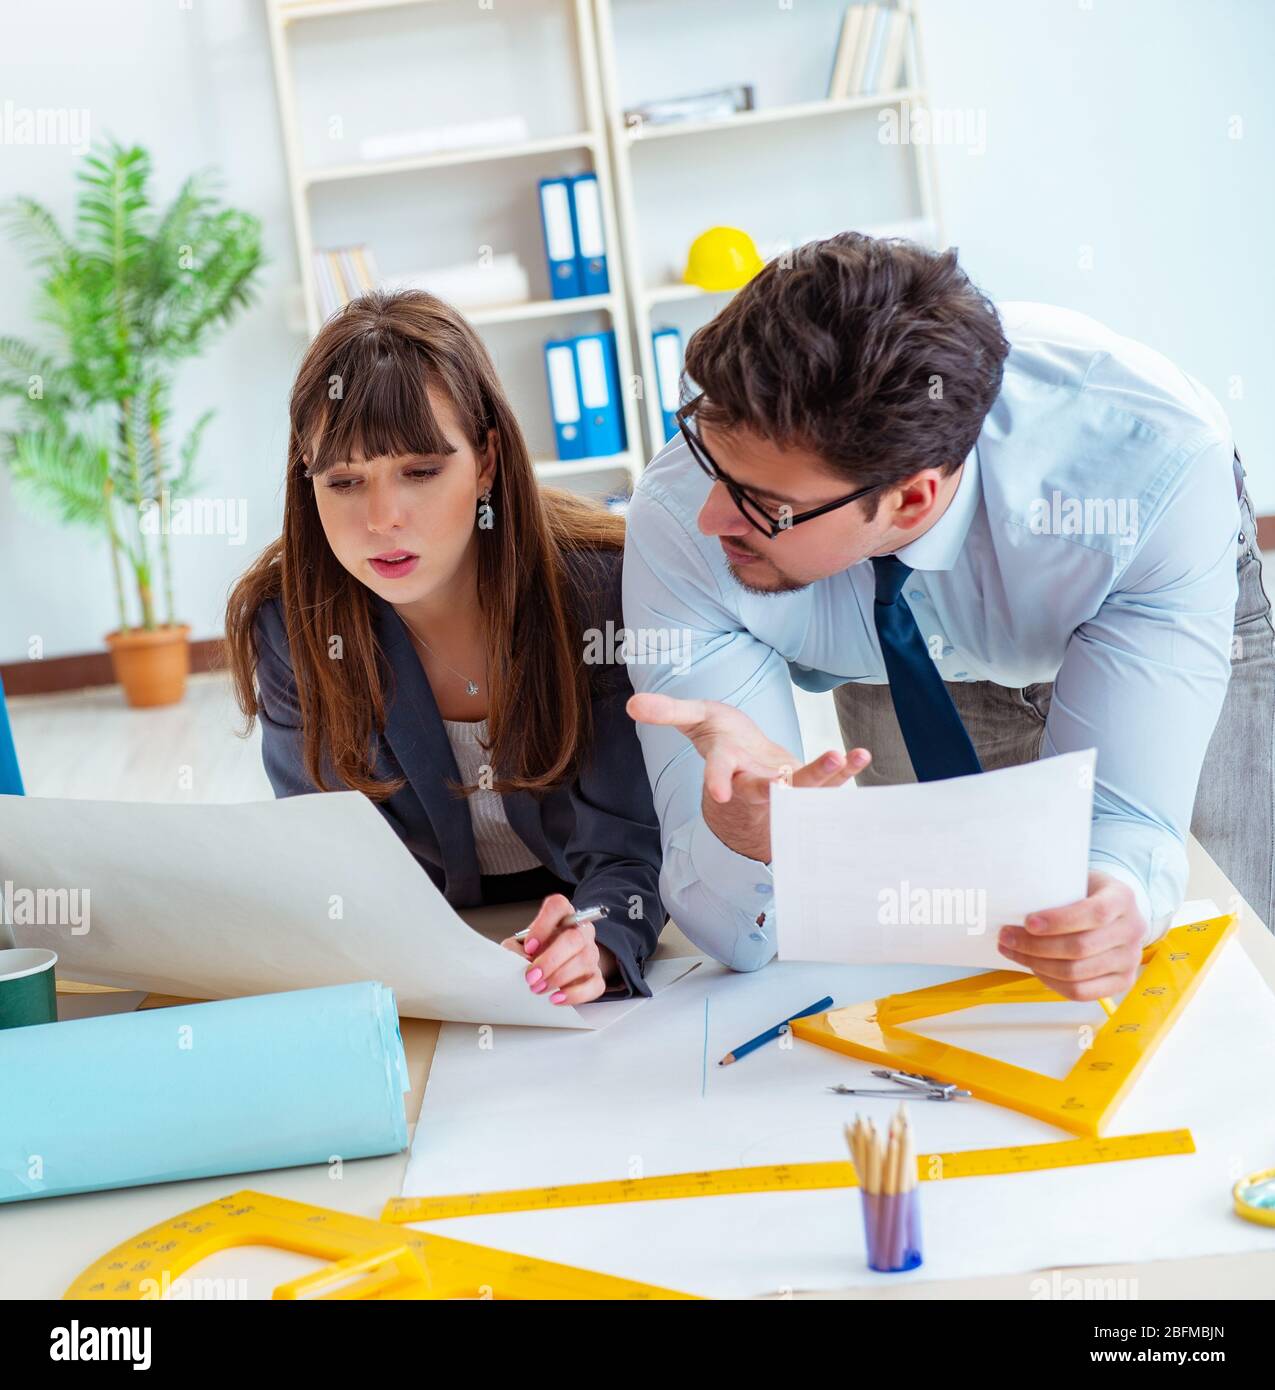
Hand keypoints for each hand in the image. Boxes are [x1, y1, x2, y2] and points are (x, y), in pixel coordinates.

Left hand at [499, 894, 615, 1004]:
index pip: (558, 906)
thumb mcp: (518, 945)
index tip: (529, 946)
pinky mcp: (596, 976)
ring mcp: (592, 953)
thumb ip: (514, 949)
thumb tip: (522, 961)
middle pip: (574, 938)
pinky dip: (574, 994)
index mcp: (562, 916)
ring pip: (583, 960)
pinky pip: (594, 985)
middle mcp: (581, 930)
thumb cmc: (535, 953)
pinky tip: (556, 998)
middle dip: (550, 960)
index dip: (543, 924)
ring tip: (538, 988)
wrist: (551, 968)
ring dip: (558, 978)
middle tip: (531, 976)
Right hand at [627, 691, 869, 861]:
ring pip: (802, 789)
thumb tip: (632, 704)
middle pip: (765, 789)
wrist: (747, 775)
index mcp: (727, 768)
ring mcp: (785, 789)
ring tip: (837, 757)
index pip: (719, 774)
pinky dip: (846, 770)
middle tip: (783, 783)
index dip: (718, 781)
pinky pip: (829, 782)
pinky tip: (861, 756)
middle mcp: (756, 783)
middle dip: (775, 788)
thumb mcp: (693, 722)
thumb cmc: (723, 743)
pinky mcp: (807, 787)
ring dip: (821, 775)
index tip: (718, 792)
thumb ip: (666, 713)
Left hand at [996, 871, 1146, 1000]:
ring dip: (1036, 964)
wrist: (1114, 910)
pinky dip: (1051, 983)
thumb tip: (1010, 898)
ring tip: (1012, 951)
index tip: (1028, 922)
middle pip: (1080, 947)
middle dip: (1035, 945)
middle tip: (1006, 936)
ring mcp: (1130, 959)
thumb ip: (1055, 887)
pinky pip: (1082, 992)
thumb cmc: (1086, 892)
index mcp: (1123, 898)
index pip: (1095, 913)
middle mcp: (1133, 929)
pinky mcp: (1122, 981)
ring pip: (1076, 973)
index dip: (1059, 921)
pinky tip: (1034, 968)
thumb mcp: (1077, 878)